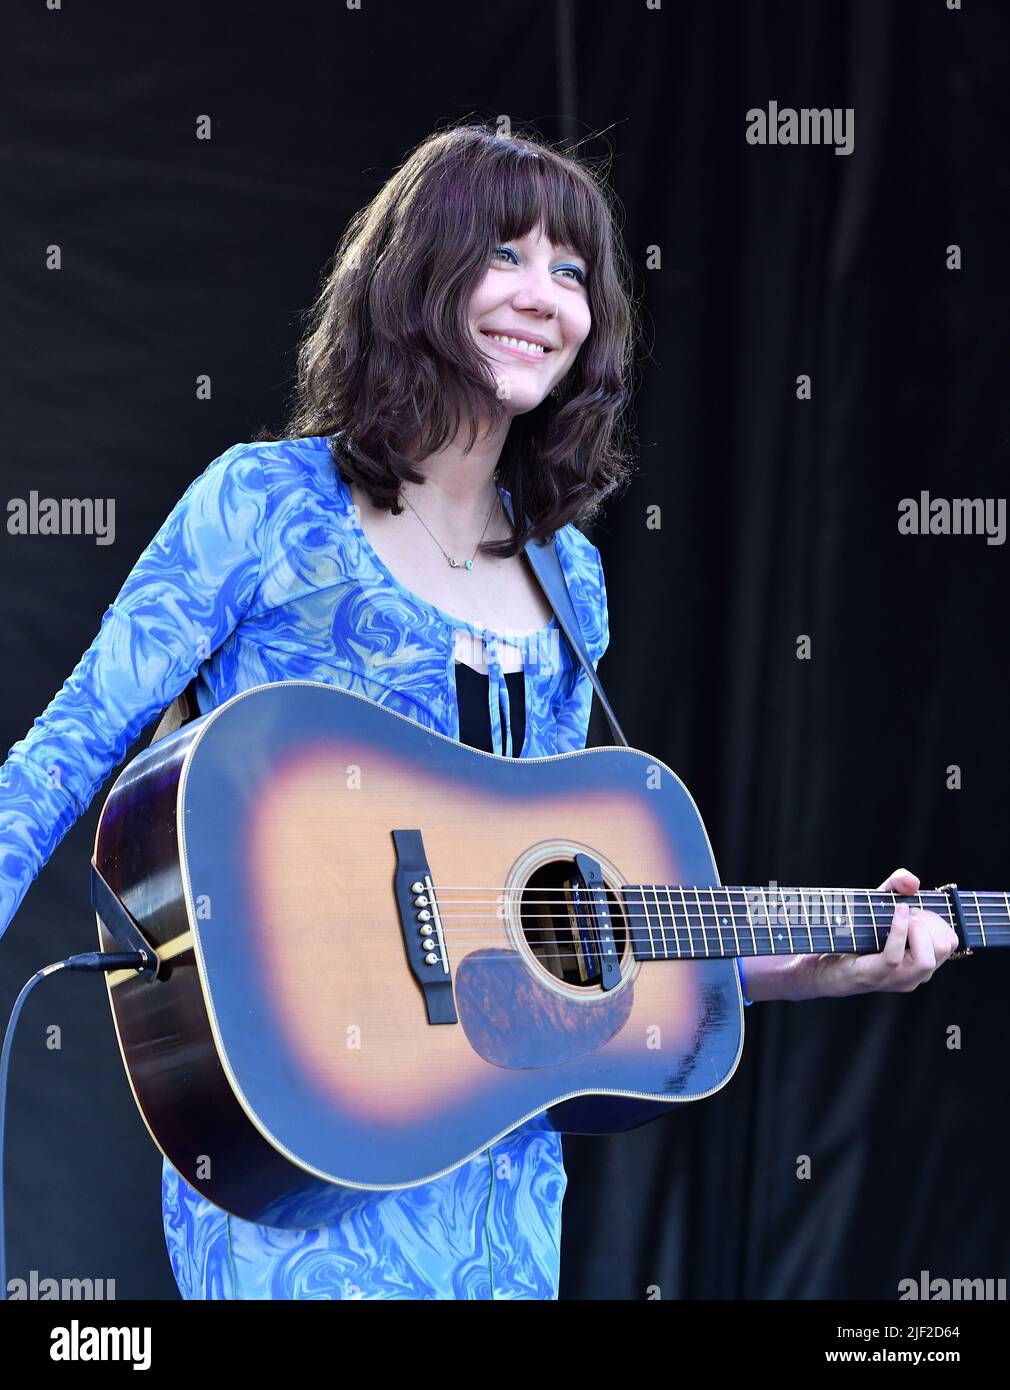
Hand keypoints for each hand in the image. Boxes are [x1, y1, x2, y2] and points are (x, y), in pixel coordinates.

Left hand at [806, 867, 958, 998]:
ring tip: (901, 915)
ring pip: (926, 959)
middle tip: (907, 912)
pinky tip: (898, 912)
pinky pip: (895, 956)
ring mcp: (895, 979)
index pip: (951, 943)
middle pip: (943, 947)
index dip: (938, 920)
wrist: (823, 957)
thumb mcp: (881, 903)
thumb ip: (898, 885)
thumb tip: (912, 882)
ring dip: (917, 928)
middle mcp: (914, 975)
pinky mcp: (874, 975)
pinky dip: (899, 930)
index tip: (916, 910)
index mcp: (923, 962)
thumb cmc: (857, 931)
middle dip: (929, 921)